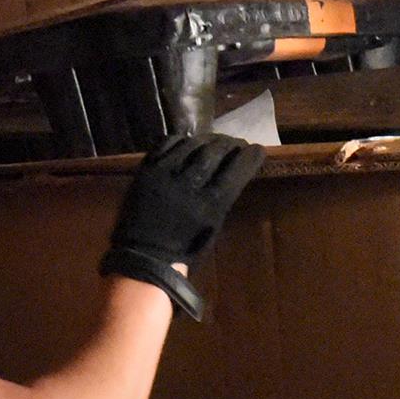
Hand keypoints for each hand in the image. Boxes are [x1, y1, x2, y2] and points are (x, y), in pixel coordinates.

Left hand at [101, 132, 270, 321]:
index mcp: (211, 204)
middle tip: (235, 143)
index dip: (250, 156)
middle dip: (230, 144)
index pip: (237, 169)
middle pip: (215, 151)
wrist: (143, 259)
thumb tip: (233, 171)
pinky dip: (180, 140)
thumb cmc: (184, 251)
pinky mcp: (146, 170)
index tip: (256, 150)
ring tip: (213, 141)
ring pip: (192, 144)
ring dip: (207, 139)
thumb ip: (222, 198)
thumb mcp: (214, 226)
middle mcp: (190, 183)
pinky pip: (166, 144)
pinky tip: (187, 143)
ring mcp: (165, 174)